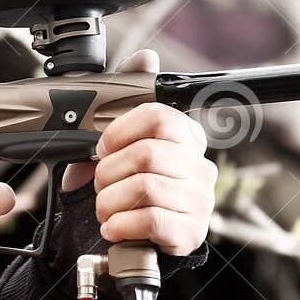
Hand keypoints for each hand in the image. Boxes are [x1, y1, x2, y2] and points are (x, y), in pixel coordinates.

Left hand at [63, 49, 215, 256]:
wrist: (136, 243)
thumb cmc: (129, 190)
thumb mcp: (120, 148)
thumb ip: (125, 103)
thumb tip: (146, 57)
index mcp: (187, 139)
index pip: (159, 117)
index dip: (121, 130)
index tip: (101, 147)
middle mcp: (200, 167)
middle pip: (147, 154)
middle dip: (108, 173)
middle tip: (99, 186)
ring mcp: (200, 201)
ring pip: (145, 188)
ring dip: (110, 202)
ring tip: (105, 210)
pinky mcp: (190, 233)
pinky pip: (150, 220)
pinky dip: (120, 225)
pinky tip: (114, 228)